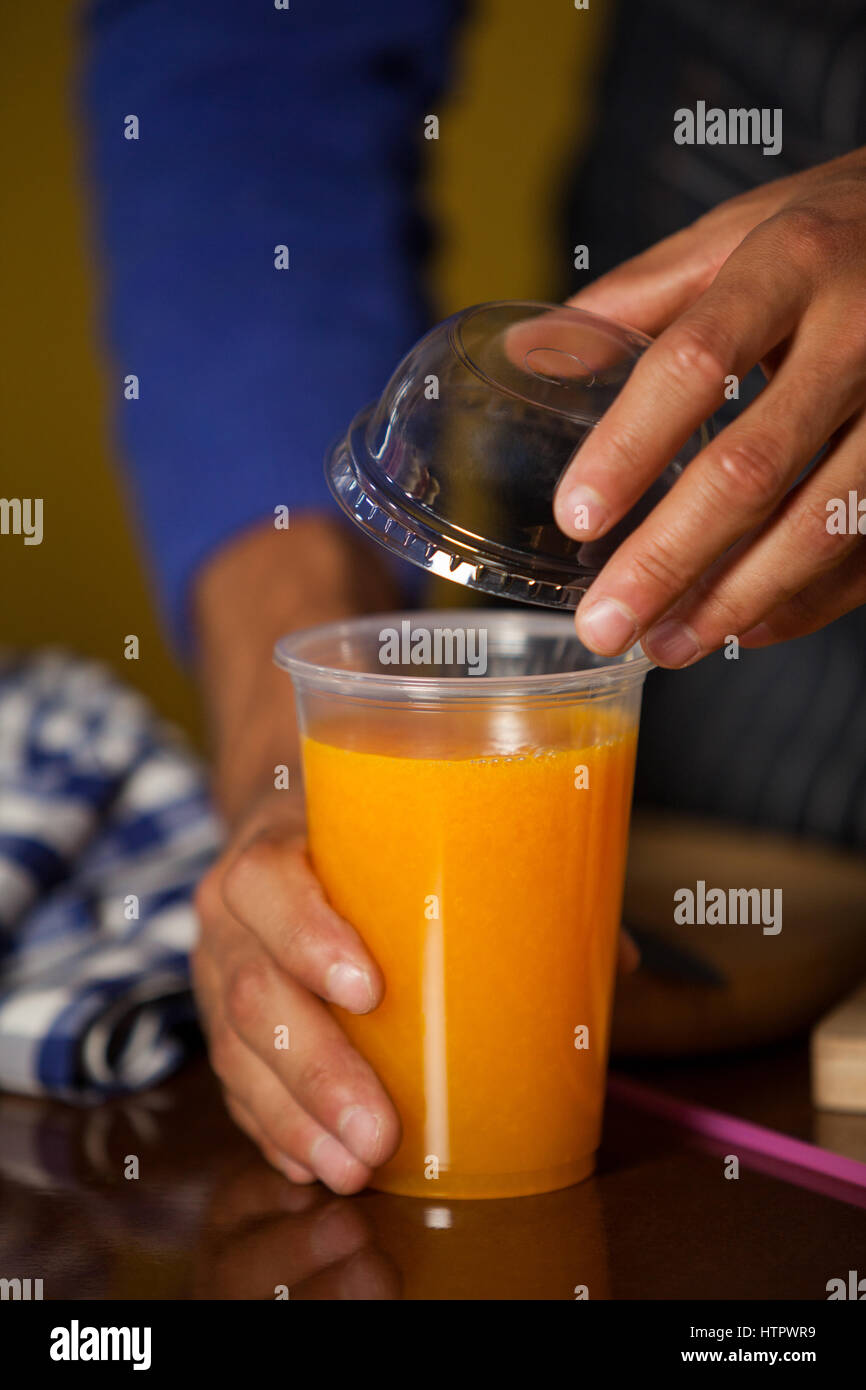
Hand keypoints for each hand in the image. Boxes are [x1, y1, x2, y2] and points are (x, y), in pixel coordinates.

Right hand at [190, 518, 641, 1195]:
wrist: (280, 840)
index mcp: (276, 850)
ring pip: (240, 1055)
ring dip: (299, 1120)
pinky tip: (316, 1161)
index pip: (271, 883)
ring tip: (356, 1166)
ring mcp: (218, 978)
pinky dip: (278, 1131)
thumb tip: (615, 957)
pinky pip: (237, 1089)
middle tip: (378, 1131)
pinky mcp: (225, 1029)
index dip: (309, 936)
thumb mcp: (405, 834)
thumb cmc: (359, 842)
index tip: (369, 989)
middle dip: (317, 1072)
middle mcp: (234, 918)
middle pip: (253, 993)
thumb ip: (503, 882)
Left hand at [554, 146, 865, 664]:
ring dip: (736, 600)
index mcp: (792, 262)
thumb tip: (530, 354)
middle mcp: (861, 332)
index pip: (695, 362)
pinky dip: (808, 602)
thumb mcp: (741, 232)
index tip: (576, 516)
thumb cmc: (840, 230)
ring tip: (663, 645)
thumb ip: (638, 297)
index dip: (631, 445)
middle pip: (753, 467)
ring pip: (823, 525)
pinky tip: (745, 629)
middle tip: (605, 622)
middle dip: (670, 557)